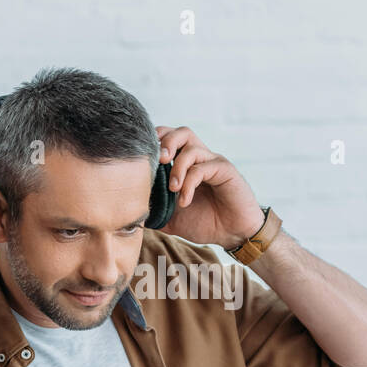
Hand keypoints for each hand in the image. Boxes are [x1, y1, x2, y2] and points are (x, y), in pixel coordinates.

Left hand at [156, 126, 264, 248]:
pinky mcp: (225, 171)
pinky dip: (189, 183)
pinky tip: (184, 201)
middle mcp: (201, 159)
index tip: (145, 161)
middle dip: (166, 143)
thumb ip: (155, 212)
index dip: (155, 143)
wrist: (234, 234)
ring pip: (192, 147)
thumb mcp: (173, 219)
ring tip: (172, 189)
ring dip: (177, 167)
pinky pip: (203, 168)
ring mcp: (213, 163)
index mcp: (187, 164)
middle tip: (158, 163)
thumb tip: (132, 213)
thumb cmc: (207, 223)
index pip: (170, 138)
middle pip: (182, 132)